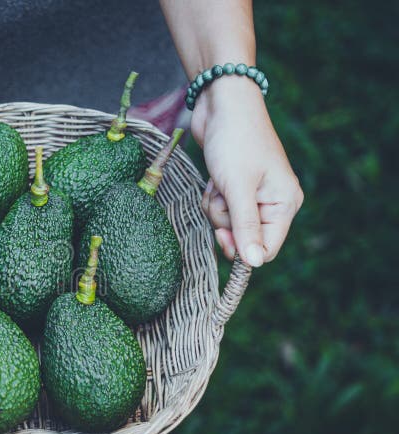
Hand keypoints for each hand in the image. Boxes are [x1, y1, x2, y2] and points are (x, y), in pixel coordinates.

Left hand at [191, 76, 302, 266]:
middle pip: (243, 238)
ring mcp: (253, 195)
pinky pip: (220, 208)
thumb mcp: (238, 188)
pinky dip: (212, 196)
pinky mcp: (235, 188)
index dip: (242, 249)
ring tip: (218, 181)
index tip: (220, 234)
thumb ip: (245, 227)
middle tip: (220, 198)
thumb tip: (253, 264)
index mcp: (286, 204)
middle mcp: (273, 203)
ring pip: (227, 224)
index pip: (266, 250)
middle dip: (224, 222)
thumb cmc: (235, 141)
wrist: (222, 104)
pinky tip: (214, 178)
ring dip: (215, 206)